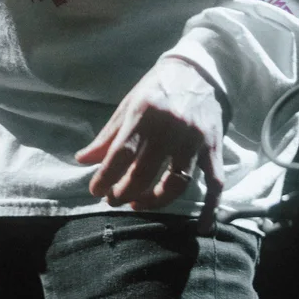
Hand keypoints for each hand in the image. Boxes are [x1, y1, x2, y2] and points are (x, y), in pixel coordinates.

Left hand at [75, 57, 224, 222]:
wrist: (200, 70)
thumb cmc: (159, 87)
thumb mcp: (130, 103)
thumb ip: (108, 135)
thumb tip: (83, 160)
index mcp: (145, 114)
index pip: (121, 154)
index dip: (105, 177)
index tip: (95, 190)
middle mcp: (170, 128)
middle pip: (144, 174)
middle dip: (124, 193)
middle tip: (113, 200)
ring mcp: (194, 140)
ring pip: (175, 183)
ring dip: (154, 201)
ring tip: (138, 204)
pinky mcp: (213, 148)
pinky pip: (215, 183)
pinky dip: (210, 208)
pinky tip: (200, 227)